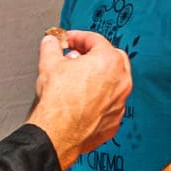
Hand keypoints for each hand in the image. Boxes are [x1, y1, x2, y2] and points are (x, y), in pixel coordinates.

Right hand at [29, 30, 131, 169]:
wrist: (57, 133)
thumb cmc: (58, 102)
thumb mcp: (49, 64)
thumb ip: (51, 47)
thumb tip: (51, 42)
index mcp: (109, 61)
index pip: (95, 40)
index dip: (77, 37)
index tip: (68, 40)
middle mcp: (121, 81)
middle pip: (111, 58)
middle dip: (92, 55)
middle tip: (75, 58)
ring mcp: (120, 103)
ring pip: (113, 83)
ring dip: (97, 78)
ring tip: (76, 80)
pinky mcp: (114, 121)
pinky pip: (109, 104)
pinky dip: (99, 99)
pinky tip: (82, 101)